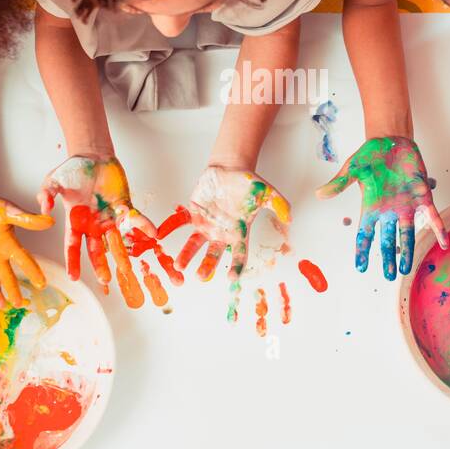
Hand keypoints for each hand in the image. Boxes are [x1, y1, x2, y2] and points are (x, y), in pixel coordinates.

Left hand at [0, 192, 53, 309]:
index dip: (33, 272)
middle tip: (19, 304)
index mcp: (8, 243)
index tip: (42, 284)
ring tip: (1, 305)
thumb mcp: (6, 210)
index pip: (24, 260)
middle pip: (6, 275)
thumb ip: (25, 218)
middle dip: (13, 290)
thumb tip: (50, 221)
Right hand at [38, 155, 156, 307]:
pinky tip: (153, 233)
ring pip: (116, 240)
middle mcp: (92, 224)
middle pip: (96, 249)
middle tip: (105, 280)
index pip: (72, 245)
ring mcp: (109, 217)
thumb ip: (47, 194)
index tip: (74, 277)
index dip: (73, 261)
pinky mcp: (124, 206)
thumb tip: (44, 209)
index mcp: (75, 220)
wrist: (92, 156)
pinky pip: (135, 218)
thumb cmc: (72, 170)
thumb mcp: (53, 181)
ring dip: (122, 254)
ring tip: (128, 270)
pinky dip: (144, 225)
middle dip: (100, 265)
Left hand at [175, 166, 290, 288]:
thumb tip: (290, 218)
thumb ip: (279, 205)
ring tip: (179, 266)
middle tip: (200, 277)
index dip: (235, 267)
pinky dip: (170, 228)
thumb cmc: (249, 184)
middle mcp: (221, 233)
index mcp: (239, 232)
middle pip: (213, 255)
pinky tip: (159, 234)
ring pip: (195, 245)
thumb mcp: (267, 192)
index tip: (230, 278)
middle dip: (206, 266)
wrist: (230, 170)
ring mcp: (206, 225)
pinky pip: (179, 223)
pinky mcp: (193, 214)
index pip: (238, 254)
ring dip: (187, 255)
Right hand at [316, 136, 445, 280]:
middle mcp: (389, 211)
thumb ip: (339, 183)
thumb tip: (319, 194)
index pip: (365, 234)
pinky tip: (444, 242)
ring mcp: (406, 206)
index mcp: (371, 207)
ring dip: (407, 251)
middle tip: (388, 276)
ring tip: (405, 268)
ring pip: (408, 233)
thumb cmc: (370, 155)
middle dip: (387, 257)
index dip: (362, 250)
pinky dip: (438, 229)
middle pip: (387, 239)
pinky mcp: (422, 197)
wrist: (391, 141)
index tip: (360, 267)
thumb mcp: (352, 168)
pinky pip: (432, 216)